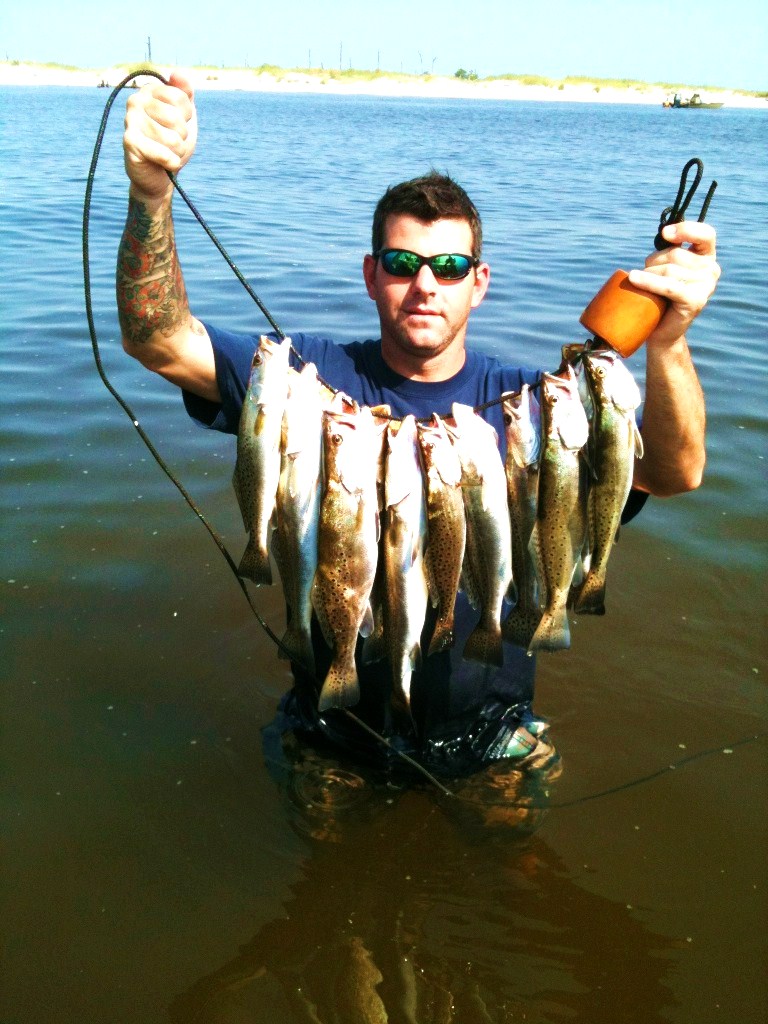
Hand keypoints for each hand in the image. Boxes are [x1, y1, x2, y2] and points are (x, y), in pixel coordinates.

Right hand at [123, 72, 197, 202]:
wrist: (159, 175)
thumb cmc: (171, 143)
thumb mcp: (184, 117)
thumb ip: (185, 94)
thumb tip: (178, 73)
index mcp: (150, 90)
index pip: (181, 98)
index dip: (187, 116)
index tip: (178, 123)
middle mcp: (136, 101)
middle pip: (176, 118)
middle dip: (182, 136)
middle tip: (173, 142)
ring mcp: (130, 121)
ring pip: (173, 139)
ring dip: (177, 151)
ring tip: (168, 152)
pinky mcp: (130, 142)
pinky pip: (164, 154)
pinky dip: (173, 163)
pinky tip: (167, 164)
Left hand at [627, 221, 720, 346]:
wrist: (661, 332)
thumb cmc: (659, 296)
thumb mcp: (665, 268)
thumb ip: (669, 252)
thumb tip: (664, 232)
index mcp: (707, 257)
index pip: (705, 234)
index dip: (686, 230)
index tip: (665, 234)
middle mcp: (711, 269)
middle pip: (676, 254)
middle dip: (653, 262)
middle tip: (643, 277)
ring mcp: (706, 286)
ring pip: (669, 270)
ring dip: (648, 275)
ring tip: (641, 286)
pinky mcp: (695, 301)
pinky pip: (668, 286)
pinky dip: (649, 282)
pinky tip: (634, 279)